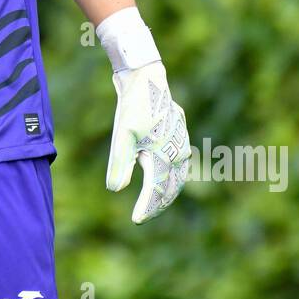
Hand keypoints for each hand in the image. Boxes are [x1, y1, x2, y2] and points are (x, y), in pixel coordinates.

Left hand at [106, 60, 190, 223]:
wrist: (146, 78)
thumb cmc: (134, 106)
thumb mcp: (122, 135)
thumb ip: (120, 163)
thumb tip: (116, 189)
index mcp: (166, 155)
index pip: (157, 190)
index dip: (147, 207)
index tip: (136, 220)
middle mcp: (179, 152)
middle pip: (171, 187)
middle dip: (158, 204)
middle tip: (143, 217)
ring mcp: (182, 143)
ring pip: (177, 175)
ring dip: (167, 191)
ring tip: (154, 204)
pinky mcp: (179, 134)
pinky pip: (178, 162)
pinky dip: (171, 175)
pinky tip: (164, 177)